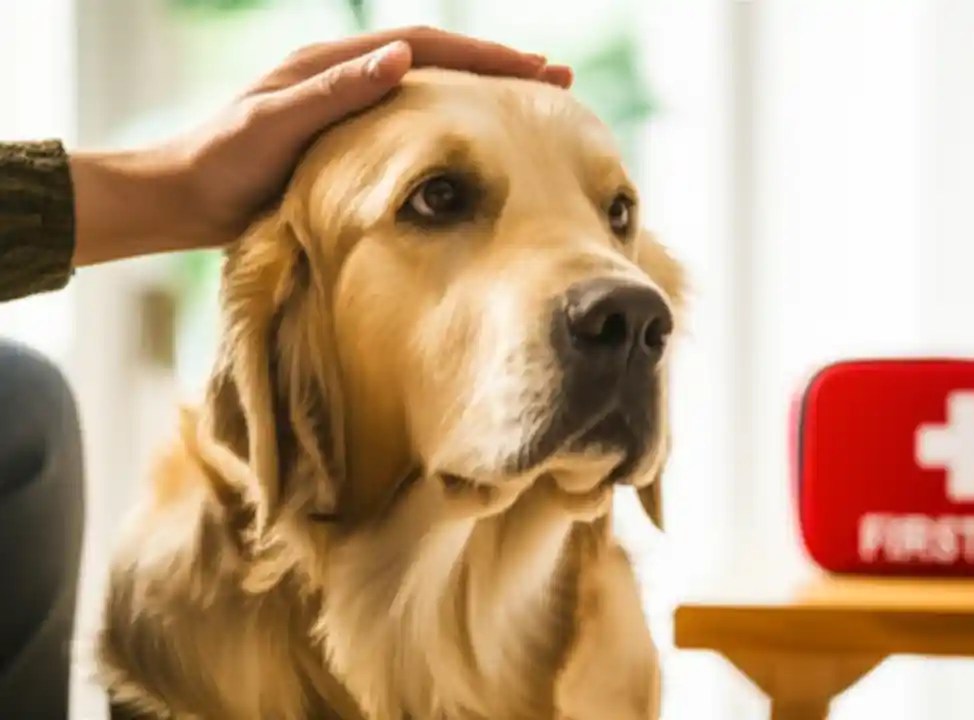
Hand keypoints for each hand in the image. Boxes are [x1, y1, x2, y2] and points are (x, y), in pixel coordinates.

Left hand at [69, 26, 571, 265]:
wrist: (180, 198)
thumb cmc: (222, 166)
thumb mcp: (275, 126)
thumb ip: (336, 92)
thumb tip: (400, 56)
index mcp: (333, 64)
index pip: (424, 48)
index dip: (484, 56)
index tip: (537, 68)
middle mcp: (346, 75)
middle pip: (437, 59)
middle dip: (499, 65)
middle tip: (558, 76)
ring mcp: (348, 104)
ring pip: (430, 86)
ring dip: (483, 90)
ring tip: (533, 100)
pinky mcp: (347, 136)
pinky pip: (415, 117)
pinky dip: (455, 119)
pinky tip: (477, 139)